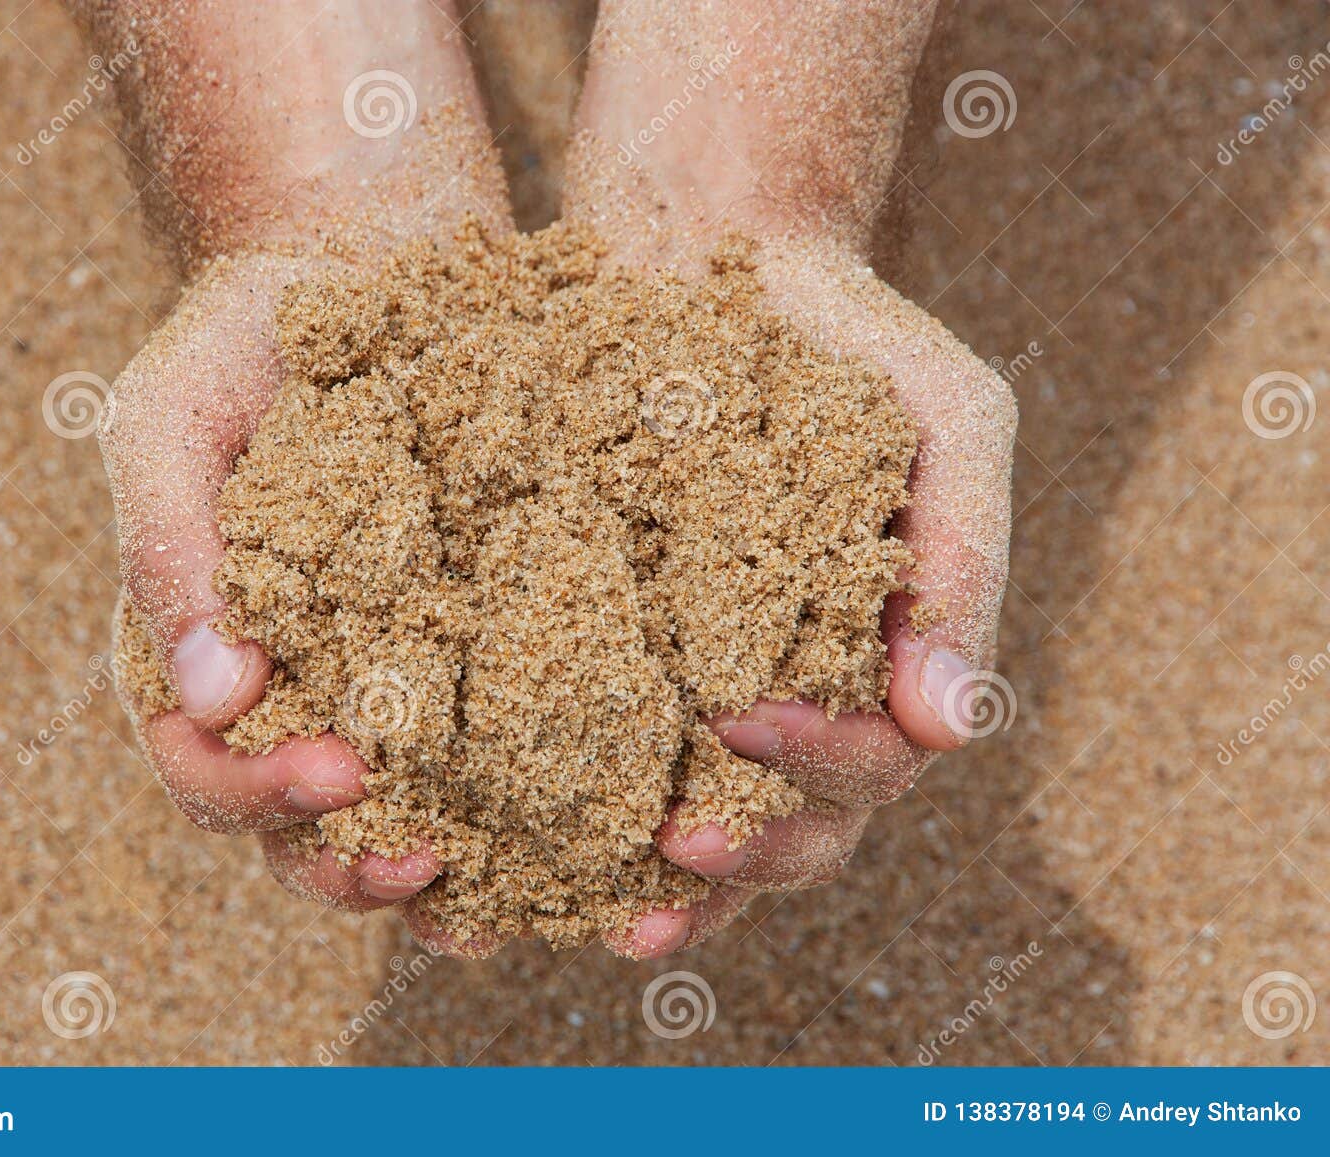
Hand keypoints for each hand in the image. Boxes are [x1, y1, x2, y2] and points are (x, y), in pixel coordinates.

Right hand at [85, 0, 512, 946]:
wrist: (352, 267)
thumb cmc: (237, 344)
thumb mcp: (167, 427)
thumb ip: (166, 554)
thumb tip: (214, 699)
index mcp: (202, 653)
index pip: (202, 764)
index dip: (255, 793)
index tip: (336, 774)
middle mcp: (290, 687)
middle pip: (298, 825)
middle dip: (352, 865)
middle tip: (423, 866)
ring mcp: (380, 675)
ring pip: (394, 810)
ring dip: (438, 865)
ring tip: (500, 883)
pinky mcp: (470, 645)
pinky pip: (487, 741)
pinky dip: (522, 799)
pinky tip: (581, 822)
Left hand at [560, 0, 1017, 957]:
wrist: (706, 259)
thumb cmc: (845, 335)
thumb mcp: (947, 416)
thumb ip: (964, 559)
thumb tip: (950, 729)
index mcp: (878, 662)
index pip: (871, 764)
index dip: (817, 773)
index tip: (743, 723)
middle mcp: (792, 700)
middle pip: (789, 835)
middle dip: (740, 860)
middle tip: (672, 855)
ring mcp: (699, 693)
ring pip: (695, 833)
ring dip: (652, 886)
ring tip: (596, 910)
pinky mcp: (606, 661)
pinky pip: (593, 766)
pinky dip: (564, 827)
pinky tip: (502, 848)